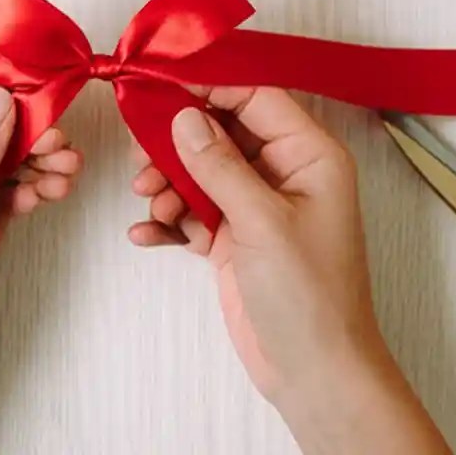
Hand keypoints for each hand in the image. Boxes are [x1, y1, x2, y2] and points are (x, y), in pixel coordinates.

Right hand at [129, 87, 447, 453]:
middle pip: (221, 131)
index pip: (255, 96)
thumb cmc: (309, 296)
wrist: (314, 371)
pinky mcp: (236, 240)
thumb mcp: (262, 222)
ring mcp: (258, 208)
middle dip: (177, 141)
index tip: (157, 84)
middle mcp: (284, 174)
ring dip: (169, 183)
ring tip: (151, 204)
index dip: (207, 86)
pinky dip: (170, 220)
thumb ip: (220, 165)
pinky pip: (193, 213)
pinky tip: (147, 234)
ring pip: (201, 172)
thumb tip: (184, 117)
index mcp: (310, 155)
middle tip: (140, 153)